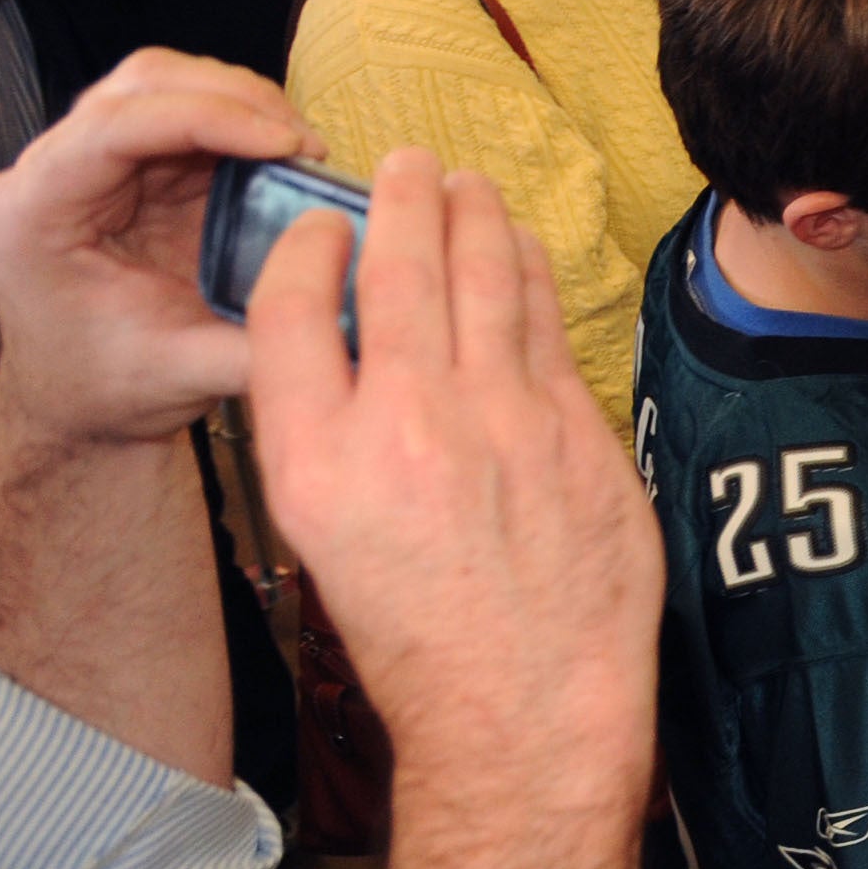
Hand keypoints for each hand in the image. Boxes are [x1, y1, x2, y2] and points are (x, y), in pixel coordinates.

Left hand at [0, 49, 320, 450]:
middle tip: (300, 142)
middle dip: (233, 98)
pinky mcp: (129, 165)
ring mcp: (87, 164)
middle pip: (140, 84)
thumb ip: (262, 342)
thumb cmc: (109, 391)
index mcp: (33, 218)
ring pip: (162, 82)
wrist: (82, 406)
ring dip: (240, 101)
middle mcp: (48, 176)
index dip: (208, 117)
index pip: (113, 127)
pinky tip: (276, 154)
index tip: (284, 142)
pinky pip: (184, 110)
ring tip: (295, 147)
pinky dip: (240, 120)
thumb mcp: (186, 374)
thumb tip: (350, 308)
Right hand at [248, 149, 659, 868]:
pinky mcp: (577, 425)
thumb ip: (331, 429)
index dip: (306, 249)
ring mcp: (502, 419)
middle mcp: (406, 425)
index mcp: (317, 462)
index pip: (290, 309)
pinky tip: (522, 251)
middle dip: (404, 196)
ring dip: (476, 214)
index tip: (323, 226)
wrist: (524, 707)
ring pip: (488, 275)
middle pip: (400, 267)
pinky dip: (530, 271)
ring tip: (467, 183)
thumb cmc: (421, 635)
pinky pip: (548, 319)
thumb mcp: (327, 537)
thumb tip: (359, 340)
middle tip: (408, 162)